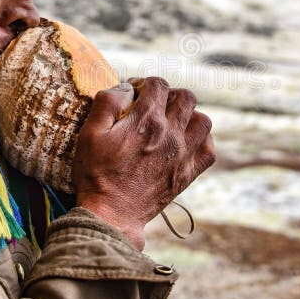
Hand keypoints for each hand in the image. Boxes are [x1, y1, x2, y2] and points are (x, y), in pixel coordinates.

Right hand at [72, 77, 214, 249]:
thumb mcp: (89, 133)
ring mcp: (183, 155)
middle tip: (154, 105)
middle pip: (186, 97)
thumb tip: (125, 89)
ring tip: (174, 122)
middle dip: (170, 94)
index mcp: (146, 120)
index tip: (134, 94)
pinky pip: (210, 150)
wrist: (110, 214)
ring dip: (190, 115)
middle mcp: (171, 134)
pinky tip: (187, 142)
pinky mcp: (187, 175)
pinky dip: (203, 141)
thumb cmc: (96, 174)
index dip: (144, 83)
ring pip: (204, 120)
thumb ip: (107, 102)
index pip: (158, 85)